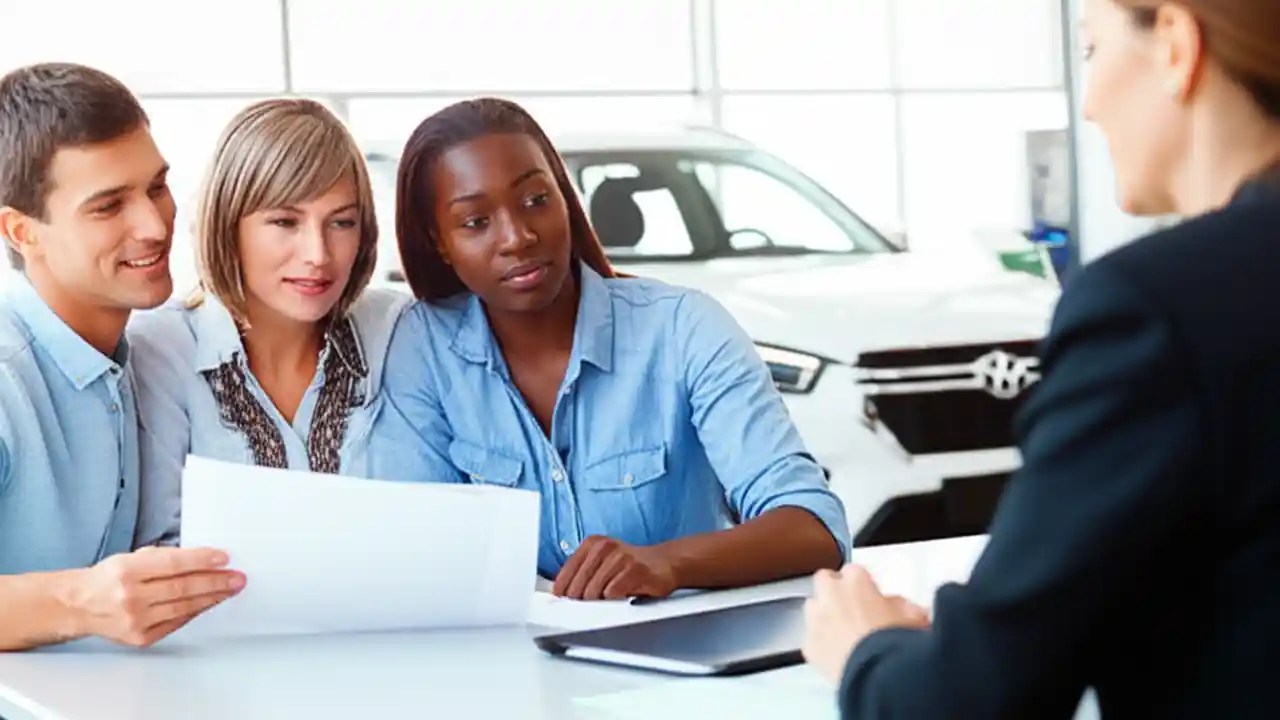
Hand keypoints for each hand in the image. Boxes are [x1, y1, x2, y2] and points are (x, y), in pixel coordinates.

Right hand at [65, 546, 244, 647]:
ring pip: (184, 607)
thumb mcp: (130, 557)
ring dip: (212, 598)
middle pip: (183, 588)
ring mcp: (136, 621)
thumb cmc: (108, 578)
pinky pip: (177, 622)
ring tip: (230, 589)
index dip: (201, 561)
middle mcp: (131, 597)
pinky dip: (195, 611)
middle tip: (237, 577)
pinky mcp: (141, 638)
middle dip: (215, 582)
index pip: (172, 564)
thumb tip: (202, 560)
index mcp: (127, 571)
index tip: (224, 558)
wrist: (80, 606)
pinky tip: (208, 603)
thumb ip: (163, 558)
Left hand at [552, 536, 678, 600]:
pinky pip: (613, 593)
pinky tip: (623, 595)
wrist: (664, 563)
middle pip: (578, 584)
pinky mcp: (635, 569)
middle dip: (580, 600)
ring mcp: (620, 557)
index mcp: (592, 544)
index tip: (562, 601)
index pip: (566, 572)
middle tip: (588, 606)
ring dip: (599, 601)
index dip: (562, 591)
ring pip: (594, 590)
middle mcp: (605, 547)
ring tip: (609, 599)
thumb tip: (560, 594)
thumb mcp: (602, 563)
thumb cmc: (630, 567)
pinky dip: (615, 600)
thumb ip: (582, 574)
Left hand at [802, 565, 929, 683]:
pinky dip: (821, 644)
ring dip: (824, 615)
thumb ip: (907, 607)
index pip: (855, 571)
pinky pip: (811, 639)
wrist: (877, 676)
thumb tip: (909, 610)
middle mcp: (830, 595)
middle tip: (851, 607)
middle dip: (835, 590)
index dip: (863, 584)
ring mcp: (816, 619)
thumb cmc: (895, 644)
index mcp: (856, 581)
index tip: (871, 596)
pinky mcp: (809, 644)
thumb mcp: (915, 619)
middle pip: (825, 580)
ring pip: (813, 607)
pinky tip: (837, 654)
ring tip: (843, 632)